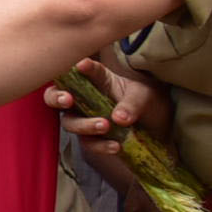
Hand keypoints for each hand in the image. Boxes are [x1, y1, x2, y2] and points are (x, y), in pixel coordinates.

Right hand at [41, 56, 164, 141]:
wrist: (155, 126)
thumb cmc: (143, 102)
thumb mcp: (143, 97)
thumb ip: (132, 104)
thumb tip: (119, 118)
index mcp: (97, 79)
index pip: (86, 70)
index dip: (82, 67)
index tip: (82, 65)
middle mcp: (84, 98)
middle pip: (56, 96)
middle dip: (57, 98)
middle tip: (67, 100)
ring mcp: (84, 119)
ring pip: (70, 123)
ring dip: (84, 125)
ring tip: (104, 126)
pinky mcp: (91, 139)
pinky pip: (89, 144)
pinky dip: (100, 146)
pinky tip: (115, 146)